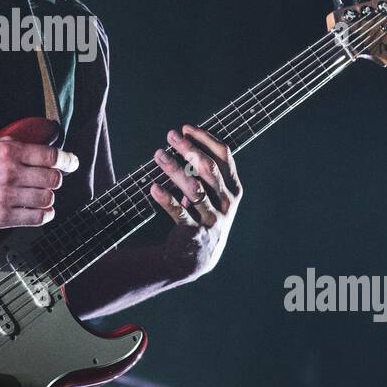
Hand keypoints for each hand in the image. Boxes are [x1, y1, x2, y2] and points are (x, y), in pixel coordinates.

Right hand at [0, 138, 79, 228]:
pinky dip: (46, 213)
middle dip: (55, 179)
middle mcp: (10, 173)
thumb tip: (44, 143)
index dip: (67, 160)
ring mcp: (7, 197)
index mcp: (8, 152)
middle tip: (51, 179)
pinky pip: (38, 217)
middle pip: (53, 179)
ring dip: (49, 196)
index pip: (51, 156)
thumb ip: (17, 145)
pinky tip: (42, 209)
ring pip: (48, 198)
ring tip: (42, 193)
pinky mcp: (4, 217)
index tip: (71, 163)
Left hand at [149, 125, 243, 280]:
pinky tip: (153, 187)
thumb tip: (184, 136)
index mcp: (233, 188)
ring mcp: (212, 219)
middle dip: (189, 149)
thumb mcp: (212, 193)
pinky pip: (180, 213)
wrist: (198, 258)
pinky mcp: (195, 233)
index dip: (206, 139)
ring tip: (158, 154)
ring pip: (194, 189)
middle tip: (170, 136)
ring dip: (174, 169)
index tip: (186, 128)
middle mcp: (226, 203)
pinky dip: (167, 199)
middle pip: (209, 170)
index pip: (224, 156)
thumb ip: (205, 170)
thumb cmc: (203, 214)